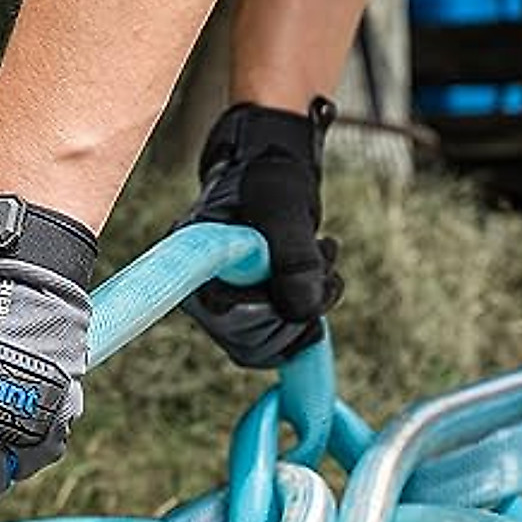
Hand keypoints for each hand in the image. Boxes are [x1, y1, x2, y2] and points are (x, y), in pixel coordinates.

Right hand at [176, 96, 341, 368]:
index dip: (264, 312)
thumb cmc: (271, 178)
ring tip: (324, 258)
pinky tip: (321, 277)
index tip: (292, 290)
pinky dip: (312, 315)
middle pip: (253, 341)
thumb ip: (294, 255)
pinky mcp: (249, 316)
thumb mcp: (286, 204)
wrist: (275, 177)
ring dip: (312, 308)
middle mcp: (203, 295)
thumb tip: (303, 312)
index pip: (226, 315)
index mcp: (197, 264)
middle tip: (324, 257)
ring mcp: (226, 310)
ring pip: (271, 345)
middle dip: (300, 306)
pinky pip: (282, 342)